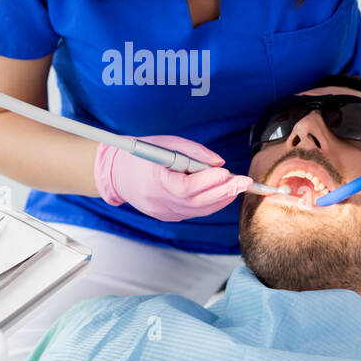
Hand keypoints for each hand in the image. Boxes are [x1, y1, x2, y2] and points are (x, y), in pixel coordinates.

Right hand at [94, 134, 254, 221]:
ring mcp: (161, 212)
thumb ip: (194, 152)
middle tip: (244, 183)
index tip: (227, 173)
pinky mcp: (165, 217)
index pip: (186, 188)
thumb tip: (220, 163)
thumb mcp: (166, 144)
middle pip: (196, 203)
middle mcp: (157, 201)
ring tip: (237, 187)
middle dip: (224, 192)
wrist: (116, 173)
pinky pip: (192, 212)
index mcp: (154, 181)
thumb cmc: (141, 155)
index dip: (209, 181)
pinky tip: (220, 194)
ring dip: (220, 200)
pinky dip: (208, 204)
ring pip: (197, 211)